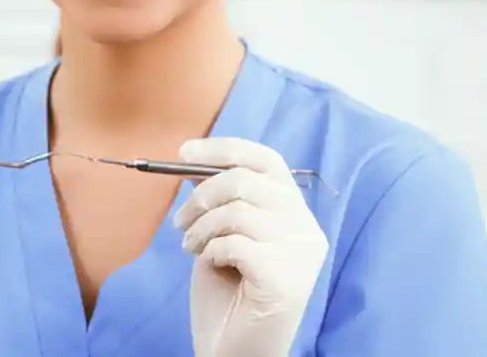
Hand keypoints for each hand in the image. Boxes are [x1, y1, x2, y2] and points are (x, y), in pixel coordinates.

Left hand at [174, 138, 327, 356]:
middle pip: (247, 180)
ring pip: (237, 210)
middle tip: (180, 222)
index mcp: (296, 216)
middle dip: (201, 195)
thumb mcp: (220, 236)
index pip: (267, 161)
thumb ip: (219, 200)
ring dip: (201, 227)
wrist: (232, 351)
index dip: (224, 149)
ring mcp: (300, 256)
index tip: (183, 151)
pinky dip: (212, 251)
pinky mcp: (285, 280)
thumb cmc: (227, 296)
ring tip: (191, 248)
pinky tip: (212, 267)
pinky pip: (235, 243)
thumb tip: (194, 160)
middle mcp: (306, 232)